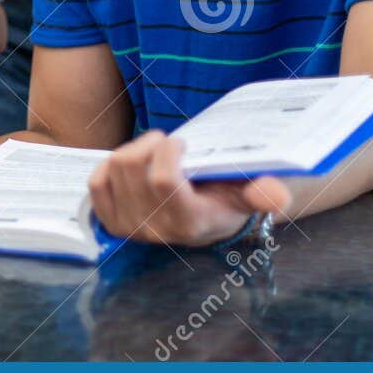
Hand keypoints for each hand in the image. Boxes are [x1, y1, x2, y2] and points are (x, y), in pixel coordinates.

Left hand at [87, 131, 292, 246]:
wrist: (203, 223)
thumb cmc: (225, 200)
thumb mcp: (248, 196)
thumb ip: (264, 194)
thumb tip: (277, 194)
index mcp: (189, 222)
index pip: (163, 180)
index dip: (167, 150)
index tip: (180, 143)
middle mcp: (156, 230)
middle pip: (132, 167)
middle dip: (149, 143)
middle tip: (166, 142)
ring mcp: (131, 228)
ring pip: (114, 168)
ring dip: (131, 149)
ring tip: (151, 151)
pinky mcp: (111, 222)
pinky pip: (96, 184)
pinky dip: (108, 165)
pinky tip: (130, 164)